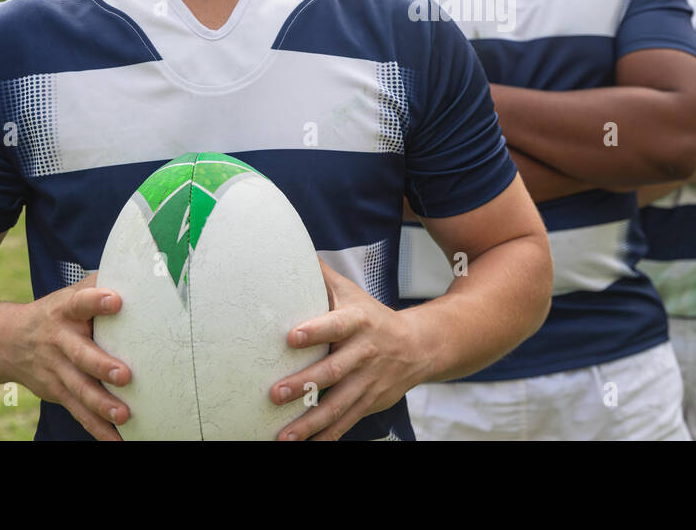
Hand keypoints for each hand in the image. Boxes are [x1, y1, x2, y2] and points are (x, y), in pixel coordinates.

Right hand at [5, 272, 130, 440]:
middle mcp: (58, 341)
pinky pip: (78, 413)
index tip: (115, 300)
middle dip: (102, 366)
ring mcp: (55, 370)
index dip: (95, 301)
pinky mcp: (57, 393)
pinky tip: (118, 440)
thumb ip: (99, 286)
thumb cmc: (57, 312)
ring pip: (79, 390)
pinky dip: (97, 429)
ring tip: (124, 415)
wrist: (4, 341)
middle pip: (80, 355)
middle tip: (125, 375)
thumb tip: (142, 269)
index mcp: (64, 311)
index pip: (80, 302)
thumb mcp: (70, 294)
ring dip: (101, 405)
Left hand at [270, 260, 429, 440]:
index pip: (336, 325)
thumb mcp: (352, 293)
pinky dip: (328, 437)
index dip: (316, 330)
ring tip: (284, 435)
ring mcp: (369, 382)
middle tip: (275, 393)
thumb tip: (292, 250)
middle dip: (305, 384)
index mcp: (358, 322)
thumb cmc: (372, 317)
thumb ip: (323, 277)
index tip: (291, 337)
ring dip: (311, 422)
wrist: (420, 346)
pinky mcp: (370, 403)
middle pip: (334, 371)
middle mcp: (364, 353)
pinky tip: (307, 446)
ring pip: (339, 404)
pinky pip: (347, 422)